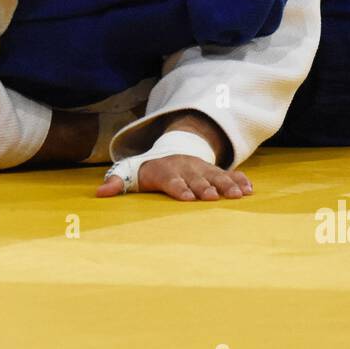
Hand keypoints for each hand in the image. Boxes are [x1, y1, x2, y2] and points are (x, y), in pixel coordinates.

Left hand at [97, 154, 253, 200]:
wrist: (170, 150)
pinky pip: (229, 174)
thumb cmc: (147, 169)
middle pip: (197, 179)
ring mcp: (202, 169)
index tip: (188, 197)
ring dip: (227, 185)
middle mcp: (186, 169)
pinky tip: (249, 189)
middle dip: (205, 188)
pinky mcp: (214, 172)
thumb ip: (116, 183)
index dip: (180, 188)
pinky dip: (240, 180)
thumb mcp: (129, 173)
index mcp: (165, 171)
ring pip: (216, 177)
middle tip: (213, 198)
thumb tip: (99, 194)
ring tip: (238, 195)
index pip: (172, 180)